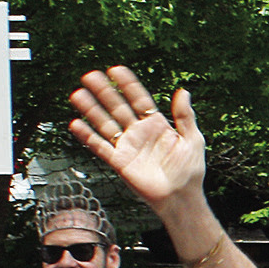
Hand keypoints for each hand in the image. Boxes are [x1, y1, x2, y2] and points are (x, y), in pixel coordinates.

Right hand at [67, 66, 206, 208]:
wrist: (181, 197)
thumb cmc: (190, 171)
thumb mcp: (193, 139)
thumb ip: (185, 116)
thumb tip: (183, 91)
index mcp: (156, 125)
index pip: (139, 100)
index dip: (128, 85)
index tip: (116, 70)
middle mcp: (138, 133)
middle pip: (117, 107)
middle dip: (104, 92)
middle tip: (90, 76)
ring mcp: (127, 146)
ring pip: (105, 123)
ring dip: (91, 109)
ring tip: (78, 94)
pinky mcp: (119, 162)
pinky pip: (99, 146)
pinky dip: (87, 136)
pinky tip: (76, 124)